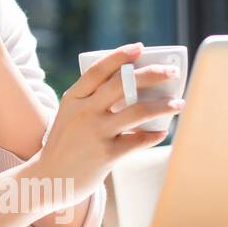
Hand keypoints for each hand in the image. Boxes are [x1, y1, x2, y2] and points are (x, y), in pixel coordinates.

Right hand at [36, 43, 185, 194]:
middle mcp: (83, 112)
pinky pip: (139, 140)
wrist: (48, 178)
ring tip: (178, 103)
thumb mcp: (69, 116)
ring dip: (163, 106)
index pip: (98, 70)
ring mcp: (95, 132)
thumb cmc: (65, 144)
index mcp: (73, 99)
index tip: (139, 48)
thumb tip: (134, 90)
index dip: (120, 56)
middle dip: (151, 74)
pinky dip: (154, 135)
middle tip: (170, 71)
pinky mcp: (106, 155)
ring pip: (138, 111)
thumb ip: (92, 102)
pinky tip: (160, 132)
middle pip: (122, 84)